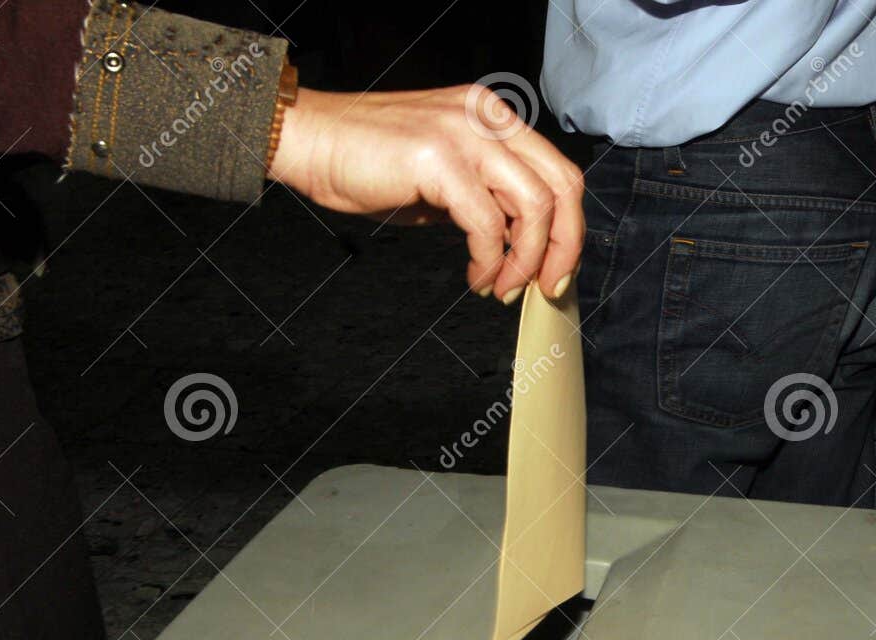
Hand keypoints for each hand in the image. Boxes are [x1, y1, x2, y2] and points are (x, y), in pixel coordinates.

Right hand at [270, 85, 584, 302]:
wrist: (308, 142)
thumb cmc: (365, 162)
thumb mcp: (443, 180)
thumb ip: (486, 199)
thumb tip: (522, 245)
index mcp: (491, 116)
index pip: (558, 172)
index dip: (568, 229)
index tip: (555, 270)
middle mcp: (485, 116)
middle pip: (561, 186)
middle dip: (564, 248)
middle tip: (545, 287)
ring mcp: (464, 132)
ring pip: (534, 206)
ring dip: (525, 260)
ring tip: (502, 287)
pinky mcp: (439, 157)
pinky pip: (487, 222)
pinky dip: (490, 259)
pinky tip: (476, 275)